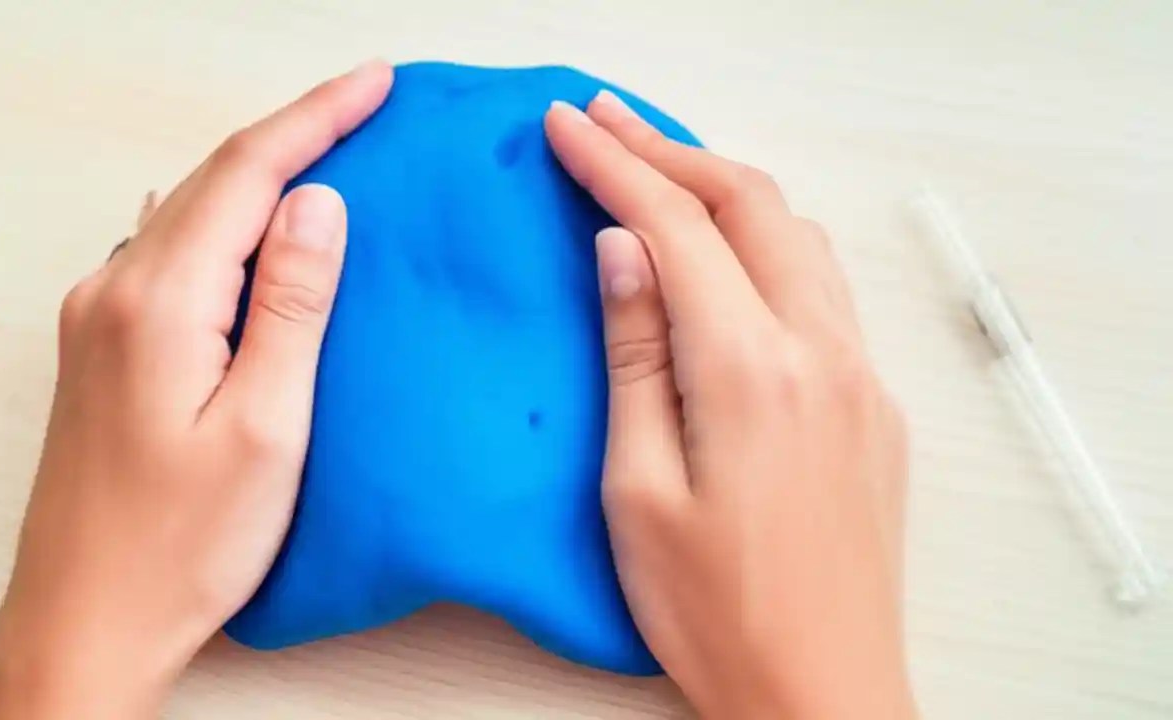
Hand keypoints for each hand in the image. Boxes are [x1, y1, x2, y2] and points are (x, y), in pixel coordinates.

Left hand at [0, 61, 392, 718]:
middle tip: (366, 103)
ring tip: (326, 150)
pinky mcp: (100, 346)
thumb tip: (318, 204)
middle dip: (294, 131)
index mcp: (158, 302)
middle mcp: (113, 291)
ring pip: (189, 210)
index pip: (249, 174)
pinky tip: (251, 226)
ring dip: (258, 172)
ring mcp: (97, 316)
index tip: (377, 83)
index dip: (318, 117)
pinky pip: (168, 251)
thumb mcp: (267, 428)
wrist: (85, 620)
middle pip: (214, 179)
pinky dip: (224, 220)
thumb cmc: (183, 544)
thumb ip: (292, 306)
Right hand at [545, 93, 912, 718]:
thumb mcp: (638, 491)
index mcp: (750, 371)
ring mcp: (859, 376)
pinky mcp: (874, 405)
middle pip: (748, 204)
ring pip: (796, 235)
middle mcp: (821, 353)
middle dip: (670, 148)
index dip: (613, 166)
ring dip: (727, 185)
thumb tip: (623, 252)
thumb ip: (635, 357)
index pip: (675, 227)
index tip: (565, 129)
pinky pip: (823, 285)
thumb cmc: (716, 614)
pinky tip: (733, 250)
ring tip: (662, 166)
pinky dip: (769, 238)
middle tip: (605, 120)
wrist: (822, 691)